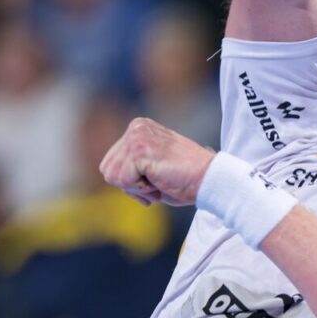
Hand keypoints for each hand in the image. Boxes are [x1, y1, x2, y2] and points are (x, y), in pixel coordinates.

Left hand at [99, 117, 213, 205]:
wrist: (209, 180)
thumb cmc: (184, 179)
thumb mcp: (151, 166)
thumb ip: (130, 164)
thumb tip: (110, 173)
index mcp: (138, 128)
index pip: (111, 164)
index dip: (129, 181)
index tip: (153, 181)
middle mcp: (136, 127)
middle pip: (108, 170)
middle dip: (130, 185)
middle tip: (156, 184)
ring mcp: (137, 137)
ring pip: (113, 176)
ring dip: (136, 188)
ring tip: (158, 182)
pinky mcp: (140, 150)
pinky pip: (124, 181)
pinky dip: (141, 190)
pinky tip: (159, 182)